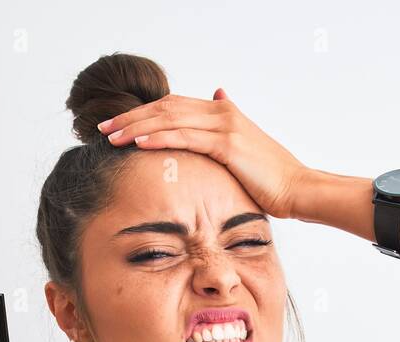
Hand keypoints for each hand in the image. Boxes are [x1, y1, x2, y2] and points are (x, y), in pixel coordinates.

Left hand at [97, 89, 311, 219]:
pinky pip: (185, 137)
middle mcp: (220, 111)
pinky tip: (138, 142)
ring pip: (170, 119)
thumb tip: (217, 95)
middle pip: (165, 107)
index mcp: (221, 110)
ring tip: (110, 136)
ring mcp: (224, 125)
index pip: (172, 105)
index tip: (117, 125)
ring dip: (136, 126)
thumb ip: (224, 129)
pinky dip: (159, 137)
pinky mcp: (227, 144)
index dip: (142, 113)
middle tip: (102, 127)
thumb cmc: (269, 179)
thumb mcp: (243, 149)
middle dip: (130, 117)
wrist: (297, 188)